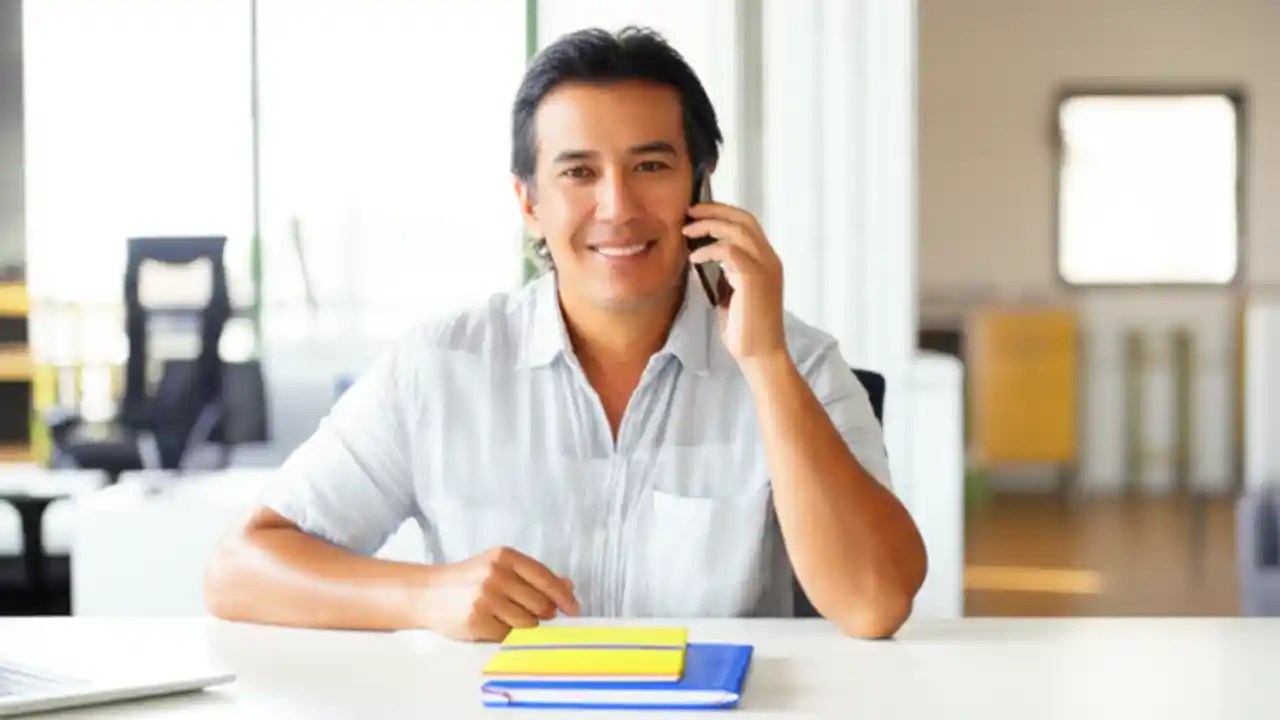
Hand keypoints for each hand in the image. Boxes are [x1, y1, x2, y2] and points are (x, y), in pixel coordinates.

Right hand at [425, 546, 578, 641]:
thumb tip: (567, 586)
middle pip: (540, 603)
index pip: (545, 577)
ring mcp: (485, 597)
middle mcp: (496, 574)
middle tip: (534, 615)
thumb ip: (532, 576)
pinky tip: (490, 623)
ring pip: (526, 623)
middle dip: (543, 614)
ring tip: (506, 616)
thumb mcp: (498, 568)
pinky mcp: (476, 620)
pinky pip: (507, 635)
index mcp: (505, 556)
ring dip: (524, 625)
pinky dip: (504, 633)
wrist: (427, 593)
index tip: (573, 609)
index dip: (563, 596)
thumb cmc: (468, 580)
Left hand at [683, 203, 787, 363]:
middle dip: (715, 210)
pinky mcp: (753, 278)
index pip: (748, 224)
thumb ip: (725, 273)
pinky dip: (708, 250)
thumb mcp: (732, 294)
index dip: (724, 213)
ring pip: (737, 229)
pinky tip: (694, 258)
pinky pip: (728, 251)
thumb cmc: (745, 330)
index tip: (699, 214)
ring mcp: (765, 267)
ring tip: (686, 230)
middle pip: (744, 219)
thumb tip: (704, 256)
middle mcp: (769, 259)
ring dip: (709, 225)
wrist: (760, 355)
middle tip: (690, 212)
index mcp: (767, 261)